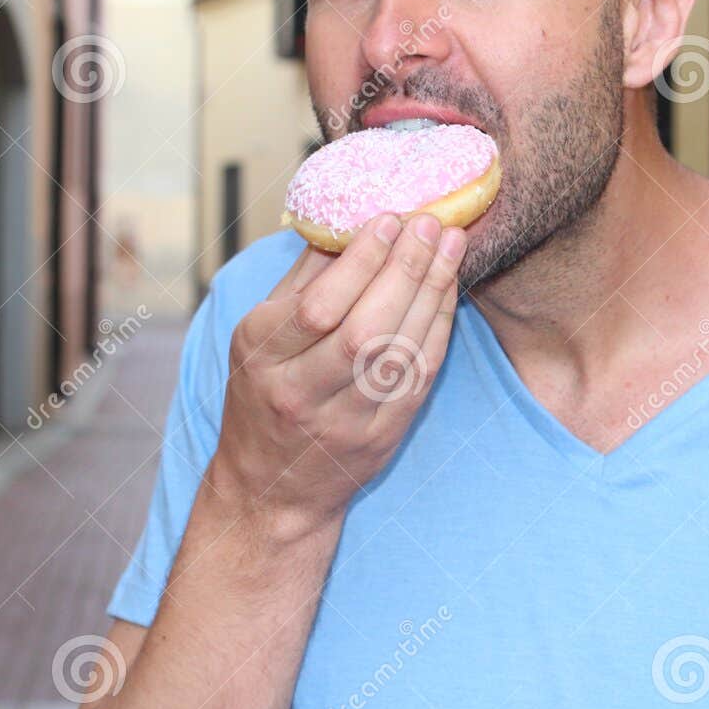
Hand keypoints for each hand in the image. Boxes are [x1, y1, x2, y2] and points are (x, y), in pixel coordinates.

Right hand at [209, 213, 465, 537]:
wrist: (272, 489)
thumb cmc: (263, 394)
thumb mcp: (259, 335)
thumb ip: (302, 280)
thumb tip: (348, 221)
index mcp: (263, 357)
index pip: (319, 306)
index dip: (362, 261)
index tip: (389, 219)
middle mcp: (301, 392)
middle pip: (366, 329)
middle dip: (405, 270)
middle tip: (429, 223)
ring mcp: (345, 419)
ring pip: (400, 351)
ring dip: (432, 292)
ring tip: (450, 245)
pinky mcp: (383, 435)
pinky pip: (420, 374)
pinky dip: (439, 326)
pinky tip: (448, 288)